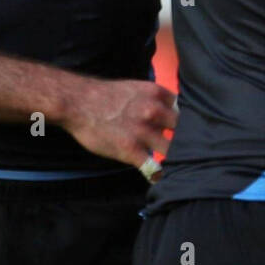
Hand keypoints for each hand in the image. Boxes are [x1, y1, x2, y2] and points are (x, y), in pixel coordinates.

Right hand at [60, 77, 178, 169]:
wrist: (78, 103)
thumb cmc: (105, 96)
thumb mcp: (136, 88)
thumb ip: (154, 100)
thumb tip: (169, 113)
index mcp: (156, 94)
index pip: (183, 109)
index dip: (185, 121)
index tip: (186, 130)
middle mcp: (153, 111)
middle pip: (182, 129)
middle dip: (183, 138)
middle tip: (182, 147)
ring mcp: (143, 131)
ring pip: (171, 149)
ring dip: (172, 157)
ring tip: (174, 164)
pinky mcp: (131, 150)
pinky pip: (153, 167)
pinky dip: (157, 174)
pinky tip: (157, 176)